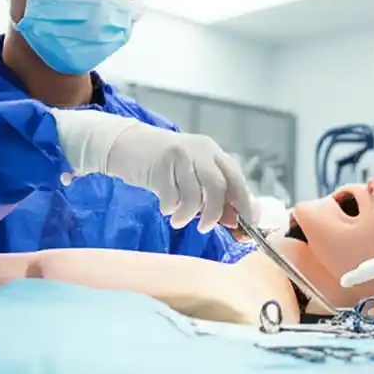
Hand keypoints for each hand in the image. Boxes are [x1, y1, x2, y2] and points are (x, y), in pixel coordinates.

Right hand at [52, 109, 251, 232]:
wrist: (127, 145)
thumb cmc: (163, 165)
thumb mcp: (192, 174)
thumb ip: (212, 193)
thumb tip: (235, 220)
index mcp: (213, 152)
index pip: (236, 178)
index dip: (244, 202)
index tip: (246, 224)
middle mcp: (200, 149)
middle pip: (218, 186)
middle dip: (214, 213)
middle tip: (204, 227)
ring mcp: (180, 154)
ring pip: (194, 194)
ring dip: (187, 215)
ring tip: (177, 220)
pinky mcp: (161, 162)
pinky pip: (171, 196)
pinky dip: (170, 208)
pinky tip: (165, 207)